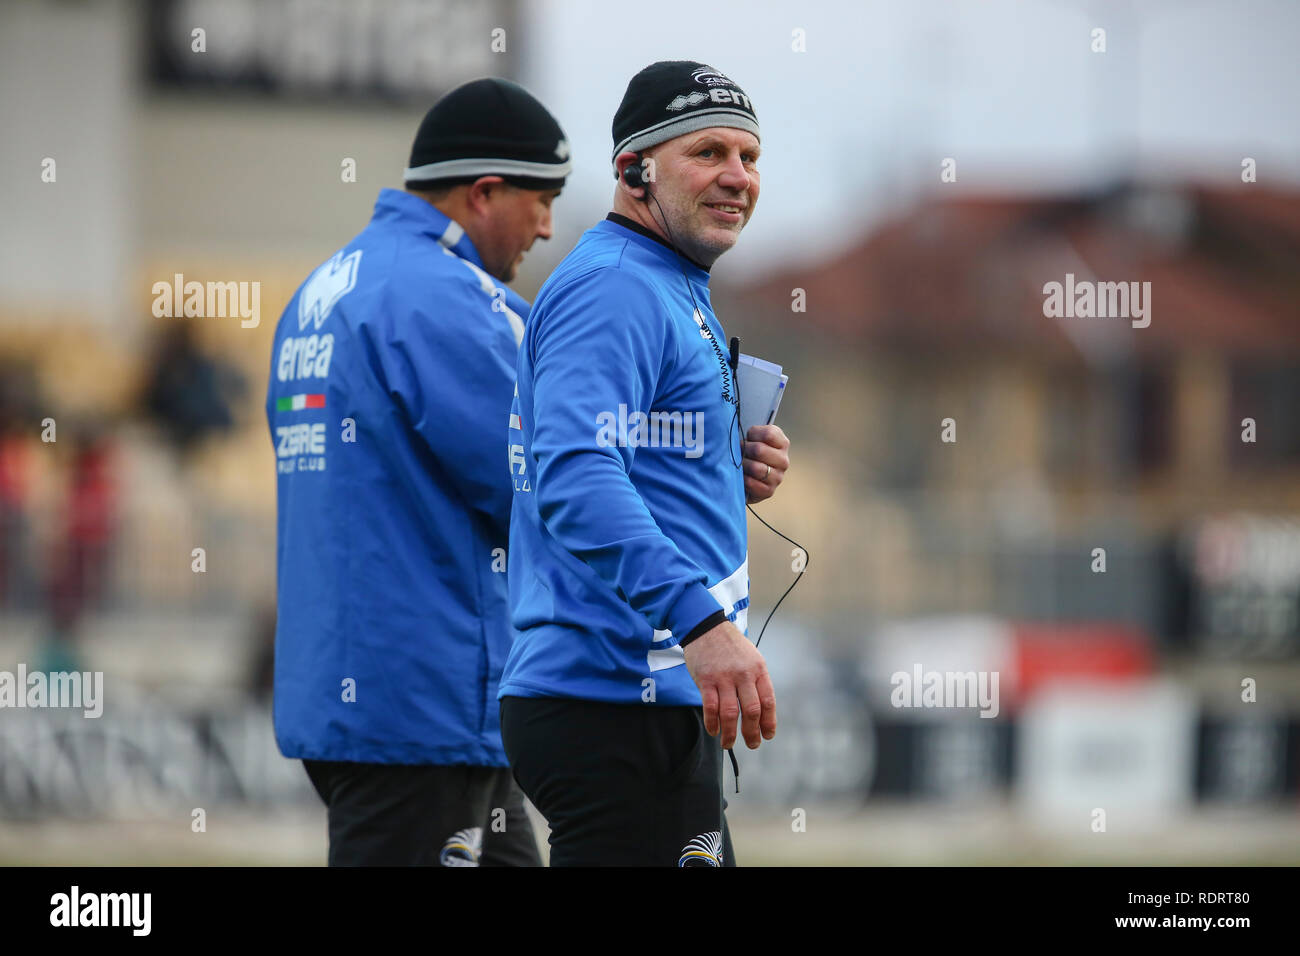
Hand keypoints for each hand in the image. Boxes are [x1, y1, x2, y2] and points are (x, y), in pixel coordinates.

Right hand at [683, 619, 775, 749]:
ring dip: (731, 733)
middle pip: (752, 710)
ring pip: (731, 713)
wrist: (707, 627)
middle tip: (752, 744)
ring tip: (728, 744)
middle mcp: (743, 674)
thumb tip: (760, 711)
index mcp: (758, 670)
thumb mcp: (752, 658)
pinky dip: (712, 723)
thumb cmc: (730, 646)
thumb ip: (756, 681)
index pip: (768, 701)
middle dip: (752, 732)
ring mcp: (724, 677)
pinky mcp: (706, 680)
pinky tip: (714, 731)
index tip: (768, 735)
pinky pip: (711, 707)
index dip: (769, 722)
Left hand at [742, 424, 788, 503]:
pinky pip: (751, 483)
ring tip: (740, 464)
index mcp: (782, 443)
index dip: (752, 434)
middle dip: (744, 450)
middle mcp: (783, 460)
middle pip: (759, 450)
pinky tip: (742, 476)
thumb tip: (735, 436)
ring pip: (755, 468)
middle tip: (740, 452)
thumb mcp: (753, 437)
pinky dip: (743, 479)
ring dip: (743, 465)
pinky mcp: (769, 491)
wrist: (748, 476)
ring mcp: (778, 477)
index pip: (768, 434)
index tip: (748, 438)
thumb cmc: (748, 451)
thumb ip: (751, 434)